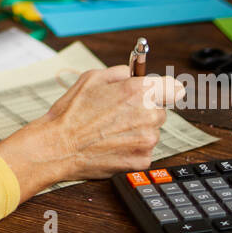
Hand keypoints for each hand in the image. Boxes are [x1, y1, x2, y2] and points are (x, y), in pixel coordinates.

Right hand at [0, 66, 183, 198]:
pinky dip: (131, 148)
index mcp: (138, 91)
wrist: (58, 147)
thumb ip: (120, 72)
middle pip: (160, 111)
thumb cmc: (71, 112)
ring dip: (137, 130)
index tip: (162, 92)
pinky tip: (111, 144)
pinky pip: (144, 150)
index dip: (165, 89)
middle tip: (118, 114)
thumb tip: (133, 73)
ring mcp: (147, 140)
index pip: (174, 88)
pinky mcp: (142, 160)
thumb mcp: (92, 78)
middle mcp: (148, 115)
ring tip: (110, 131)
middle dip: (144, 110)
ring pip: (151, 131)